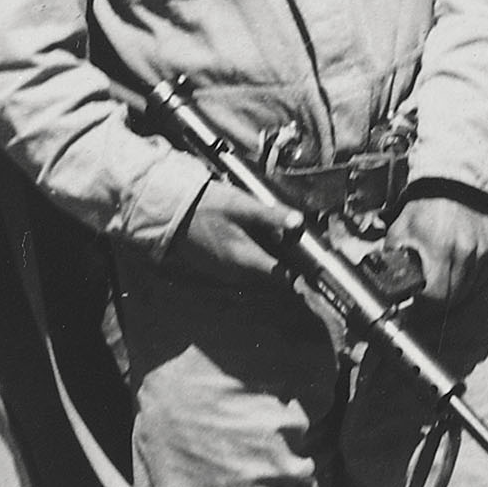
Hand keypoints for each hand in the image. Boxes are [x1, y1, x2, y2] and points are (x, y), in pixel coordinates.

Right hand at [158, 182, 295, 287]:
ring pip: (259, 274)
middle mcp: (238, 274)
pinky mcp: (219, 268)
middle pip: (273, 278)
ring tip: (278, 238)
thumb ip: (272, 217)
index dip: (302, 272)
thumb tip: (299, 223)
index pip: (284, 279)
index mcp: (247, 261)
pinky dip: (255, 258)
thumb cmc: (209, 207)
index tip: (314, 261)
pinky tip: (255, 239)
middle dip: (289, 264)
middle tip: (296, 243)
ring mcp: (226, 273)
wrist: (173, 212)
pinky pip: (245, 269)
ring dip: (272, 261)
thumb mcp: (244, 207)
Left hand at [387, 194, 487, 315]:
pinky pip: (485, 275)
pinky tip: (461, 272)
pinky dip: (473, 279)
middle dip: (439, 303)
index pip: (436, 297)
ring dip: (457, 292)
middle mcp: (466, 252)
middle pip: (455, 298)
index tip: (417, 306)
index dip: (425, 307)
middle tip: (428, 299)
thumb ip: (392, 255)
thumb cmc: (427, 202)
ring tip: (444, 284)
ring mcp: (484, 251)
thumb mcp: (401, 228)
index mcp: (441, 249)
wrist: (454, 180)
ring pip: (471, 289)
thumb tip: (384, 279)